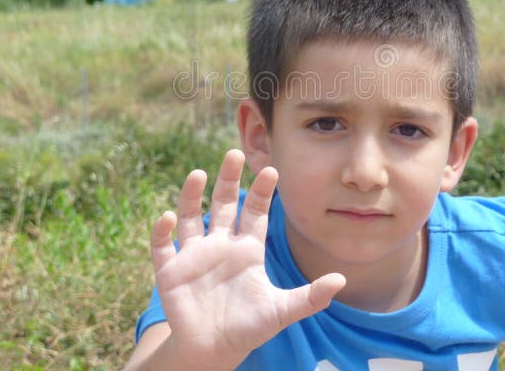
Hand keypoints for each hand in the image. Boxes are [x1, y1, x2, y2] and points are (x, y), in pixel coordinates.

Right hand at [150, 149, 345, 369]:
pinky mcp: (171, 271)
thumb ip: (310, 296)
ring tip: (197, 174)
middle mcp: (221, 245)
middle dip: (228, 180)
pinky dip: (163, 232)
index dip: (262, 192)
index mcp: (247, 250)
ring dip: (191, 196)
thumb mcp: (281, 311)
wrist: (213, 350)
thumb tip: (342, 281)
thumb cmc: (248, 327)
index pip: (256, 212)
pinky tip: (168, 217)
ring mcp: (194, 256)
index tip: (272, 170)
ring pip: (191, 217)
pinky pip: (163, 247)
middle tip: (234, 153)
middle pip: (224, 204)